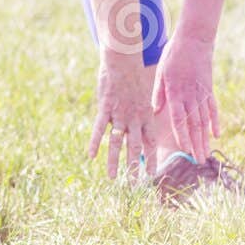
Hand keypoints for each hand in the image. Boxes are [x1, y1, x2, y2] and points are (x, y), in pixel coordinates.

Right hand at [88, 53, 155, 181]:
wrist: (124, 60)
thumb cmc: (136, 73)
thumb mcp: (146, 91)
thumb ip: (148, 105)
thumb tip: (154, 111)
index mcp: (146, 116)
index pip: (150, 142)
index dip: (151, 158)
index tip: (152, 174)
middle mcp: (134, 118)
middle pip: (135, 147)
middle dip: (134, 166)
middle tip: (135, 183)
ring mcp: (119, 114)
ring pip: (116, 142)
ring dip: (115, 161)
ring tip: (113, 178)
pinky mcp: (105, 108)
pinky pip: (98, 128)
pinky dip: (95, 142)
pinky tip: (91, 156)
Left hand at [152, 31, 218, 160]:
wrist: (194, 40)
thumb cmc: (173, 55)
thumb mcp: (160, 72)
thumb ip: (158, 93)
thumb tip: (155, 111)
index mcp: (176, 92)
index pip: (179, 119)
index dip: (183, 136)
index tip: (185, 150)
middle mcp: (191, 96)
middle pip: (194, 125)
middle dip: (196, 144)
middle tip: (199, 162)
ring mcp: (202, 93)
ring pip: (204, 120)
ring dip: (205, 138)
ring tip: (206, 154)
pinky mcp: (209, 89)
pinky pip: (213, 109)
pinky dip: (215, 122)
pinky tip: (216, 135)